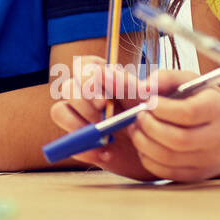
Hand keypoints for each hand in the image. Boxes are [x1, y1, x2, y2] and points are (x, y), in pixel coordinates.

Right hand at [49, 56, 158, 180]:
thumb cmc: (153, 120)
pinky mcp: (79, 141)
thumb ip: (127, 85)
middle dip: (84, 105)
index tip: (103, 101)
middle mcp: (87, 96)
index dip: (87, 79)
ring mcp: (80, 118)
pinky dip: (85, 149)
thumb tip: (105, 72)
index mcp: (104, 79)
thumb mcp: (145, 102)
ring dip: (77, 125)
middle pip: (68, 87)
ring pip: (59, 111)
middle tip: (103, 120)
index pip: (83, 65)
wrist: (160, 152)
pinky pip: (68, 141)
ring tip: (103, 138)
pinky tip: (106, 154)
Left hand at [130, 69, 219, 181]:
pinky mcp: (198, 175)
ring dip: (143, 143)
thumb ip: (166, 78)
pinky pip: (166, 172)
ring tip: (137, 128)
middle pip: (178, 139)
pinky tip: (145, 144)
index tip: (147, 101)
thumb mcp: (193, 81)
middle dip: (149, 126)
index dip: (161, 108)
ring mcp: (209, 160)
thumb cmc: (207, 102)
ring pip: (168, 158)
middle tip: (138, 115)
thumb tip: (142, 88)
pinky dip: (148, 158)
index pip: (188, 113)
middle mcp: (218, 138)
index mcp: (218, 109)